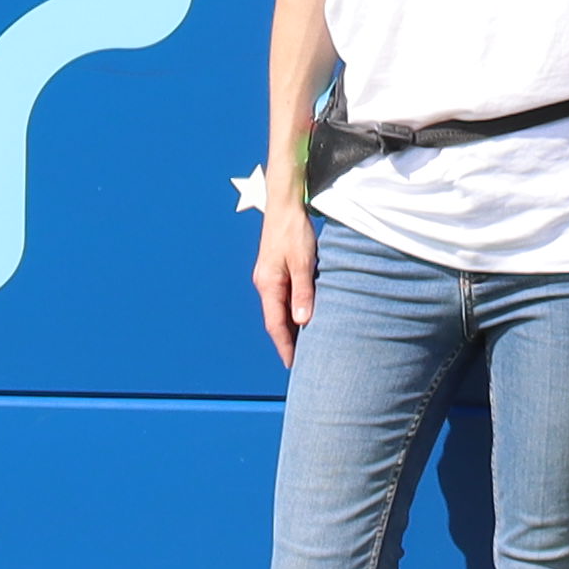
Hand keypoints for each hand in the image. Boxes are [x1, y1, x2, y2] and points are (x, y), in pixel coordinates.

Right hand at [254, 196, 318, 359]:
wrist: (285, 203)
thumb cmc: (294, 230)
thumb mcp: (303, 262)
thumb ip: (303, 291)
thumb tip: (302, 321)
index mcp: (268, 284)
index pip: (275, 324)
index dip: (284, 345)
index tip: (292, 364)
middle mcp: (265, 283)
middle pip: (275, 319)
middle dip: (286, 341)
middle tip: (300, 361)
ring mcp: (269, 276)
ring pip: (279, 309)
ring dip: (290, 327)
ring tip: (304, 344)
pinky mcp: (276, 269)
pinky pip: (283, 297)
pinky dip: (291, 311)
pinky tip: (303, 315)